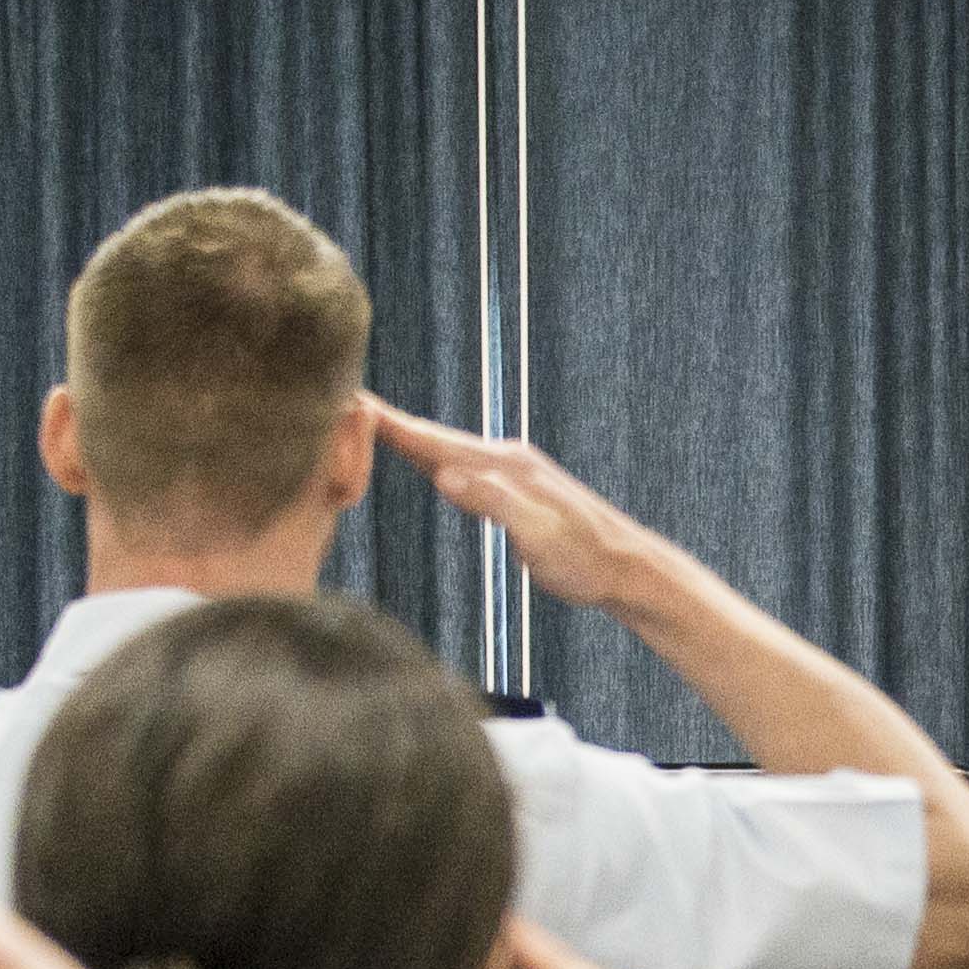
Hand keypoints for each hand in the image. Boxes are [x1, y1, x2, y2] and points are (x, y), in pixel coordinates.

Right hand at [368, 397, 710, 631]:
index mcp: (503, 466)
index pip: (433, 440)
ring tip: (369, 423)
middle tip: (342, 400)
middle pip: (433, 437)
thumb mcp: (537, 534)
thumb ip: (493, 502)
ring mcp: (510, 472)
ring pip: (445, 449)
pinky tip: (424, 461)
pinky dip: (432, 458)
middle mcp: (504, 459)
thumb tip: (444, 475)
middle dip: (387, 421)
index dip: (389, 424)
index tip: (350, 400)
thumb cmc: (585, 559)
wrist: (626, 568)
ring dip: (407, 437)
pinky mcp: (514, 490)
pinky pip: (461, 466)